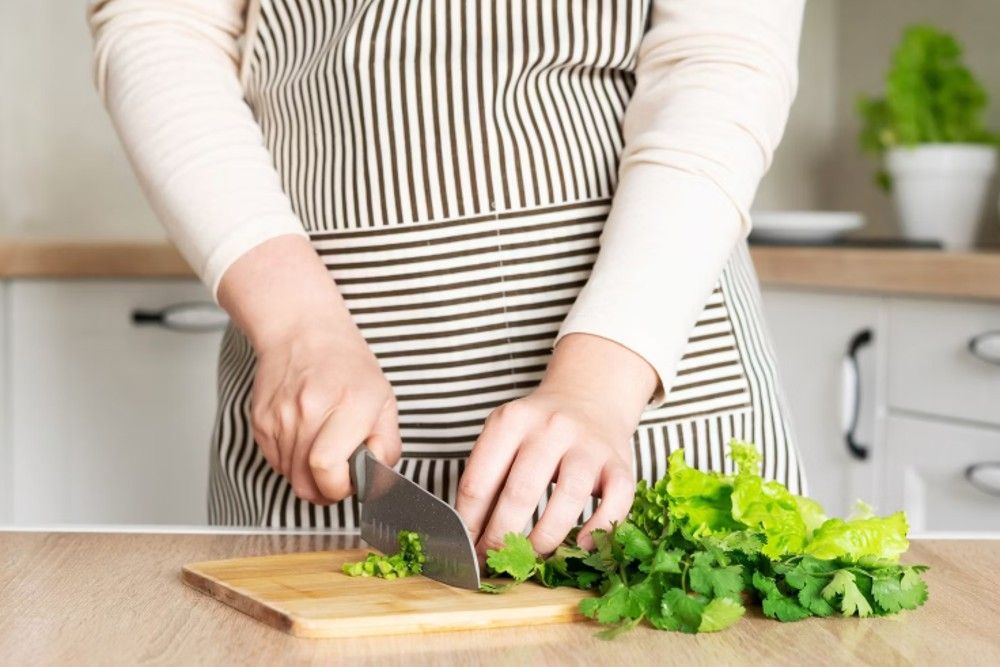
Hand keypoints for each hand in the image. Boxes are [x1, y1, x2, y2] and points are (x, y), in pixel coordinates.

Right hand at [218, 235, 400, 503]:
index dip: (340, 487)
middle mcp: (309, 411)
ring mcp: (279, 417)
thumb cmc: (346, 364)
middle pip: (307, 484)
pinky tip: (306, 438)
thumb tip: (376, 477)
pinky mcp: (260, 422)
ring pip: (291, 478)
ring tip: (323, 447)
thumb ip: (387, 444)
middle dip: (327, 490)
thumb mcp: (384, 400)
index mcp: (348, 404)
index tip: (352, 479)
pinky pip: (276, 463)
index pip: (327, 469)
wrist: (302, 331)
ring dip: (310, 476)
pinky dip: (293, 462)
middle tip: (340, 473)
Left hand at [456, 333, 659, 557]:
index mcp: (511, 421)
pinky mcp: (620, 463)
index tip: (467, 550)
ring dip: (545, 537)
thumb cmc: (537, 431)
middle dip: (501, 537)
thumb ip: (487, 479)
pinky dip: (599, 529)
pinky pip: (616, 501)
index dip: (468, 525)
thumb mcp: (504, 438)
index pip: (479, 482)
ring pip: (569, 497)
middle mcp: (551, 427)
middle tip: (494, 562)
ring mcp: (589, 445)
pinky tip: (581, 546)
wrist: (588, 399)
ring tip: (531, 557)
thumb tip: (472, 538)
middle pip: (521, 492)